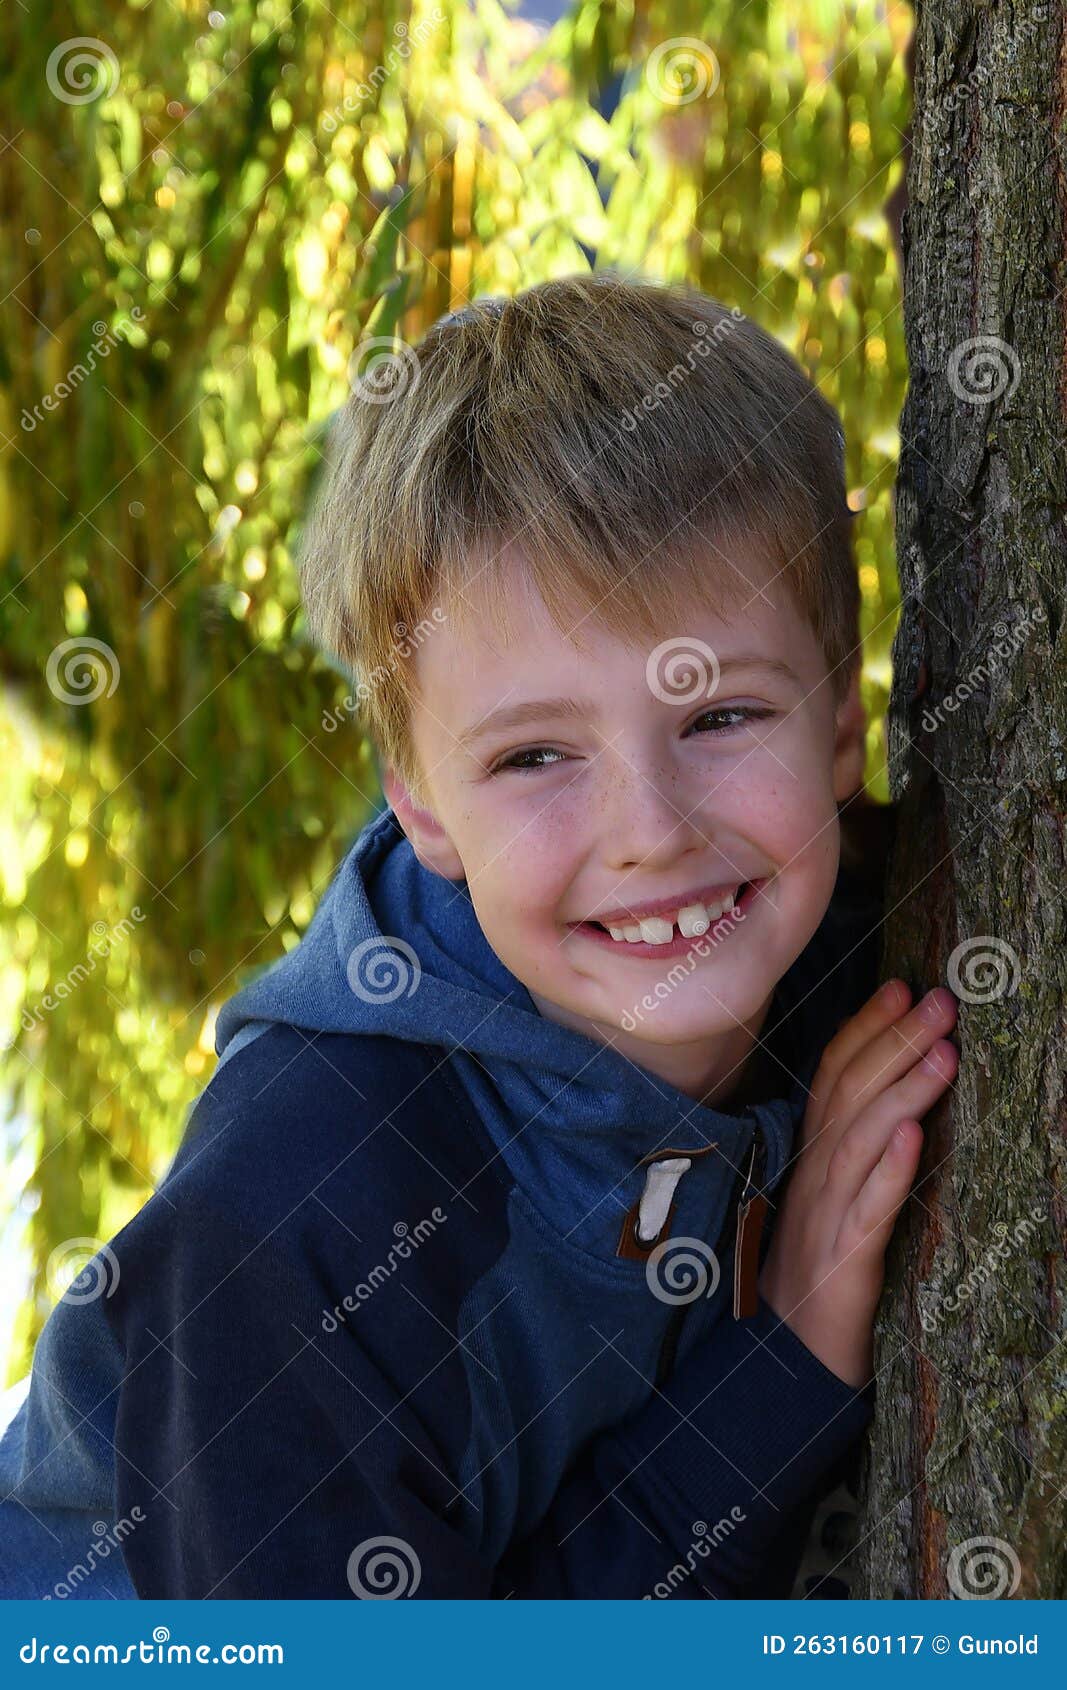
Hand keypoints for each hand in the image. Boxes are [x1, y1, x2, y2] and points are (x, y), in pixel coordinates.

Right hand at [758, 979, 958, 1388]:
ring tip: (944, 1053)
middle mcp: (814, 1176)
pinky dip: (890, 1171)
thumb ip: (854, 1149)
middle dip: (896, 1041)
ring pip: (861, 1141)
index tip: (903, 986)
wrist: (787, 1362)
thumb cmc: (817, 1275)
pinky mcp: (845, 1263)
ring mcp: (826, 1217)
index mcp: (811, 1157)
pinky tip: (915, 1139)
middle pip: (849, 1094)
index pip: (832, 1076)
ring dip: (902, 1091)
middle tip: (942, 1001)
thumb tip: (895, 1099)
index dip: (866, 1028)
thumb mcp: (832, 1201)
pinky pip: (868, 1211)